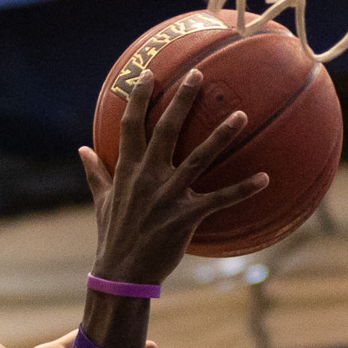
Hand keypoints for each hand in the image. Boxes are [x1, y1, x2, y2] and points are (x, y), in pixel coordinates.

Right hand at [77, 67, 266, 290]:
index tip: (149, 74)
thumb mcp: (101, 201)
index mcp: (127, 171)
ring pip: (199, 158)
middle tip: (198, 74)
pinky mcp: (185, 217)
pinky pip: (219, 200)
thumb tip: (82, 150)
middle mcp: (148, 177)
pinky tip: (265, 178)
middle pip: (166, 130)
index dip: (139, 98)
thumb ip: (95, 173)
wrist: (121, 274)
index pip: (131, 126)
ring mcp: (168, 196)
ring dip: (221, 136)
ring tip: (241, 115)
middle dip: (182, 100)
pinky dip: (243, 190)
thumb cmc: (113, 236)